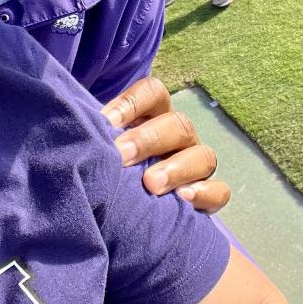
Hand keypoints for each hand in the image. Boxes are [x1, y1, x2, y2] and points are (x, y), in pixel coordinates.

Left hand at [103, 76, 228, 213]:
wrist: (126, 211)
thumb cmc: (110, 170)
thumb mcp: (103, 148)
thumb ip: (97, 137)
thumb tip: (82, 129)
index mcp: (153, 116)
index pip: (153, 92)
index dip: (132, 102)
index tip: (106, 122)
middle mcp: (179, 137)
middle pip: (178, 124)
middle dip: (149, 139)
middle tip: (122, 156)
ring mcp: (197, 164)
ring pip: (203, 156)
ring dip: (176, 168)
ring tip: (151, 183)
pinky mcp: (208, 195)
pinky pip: (219, 190)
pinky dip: (204, 193)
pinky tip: (182, 199)